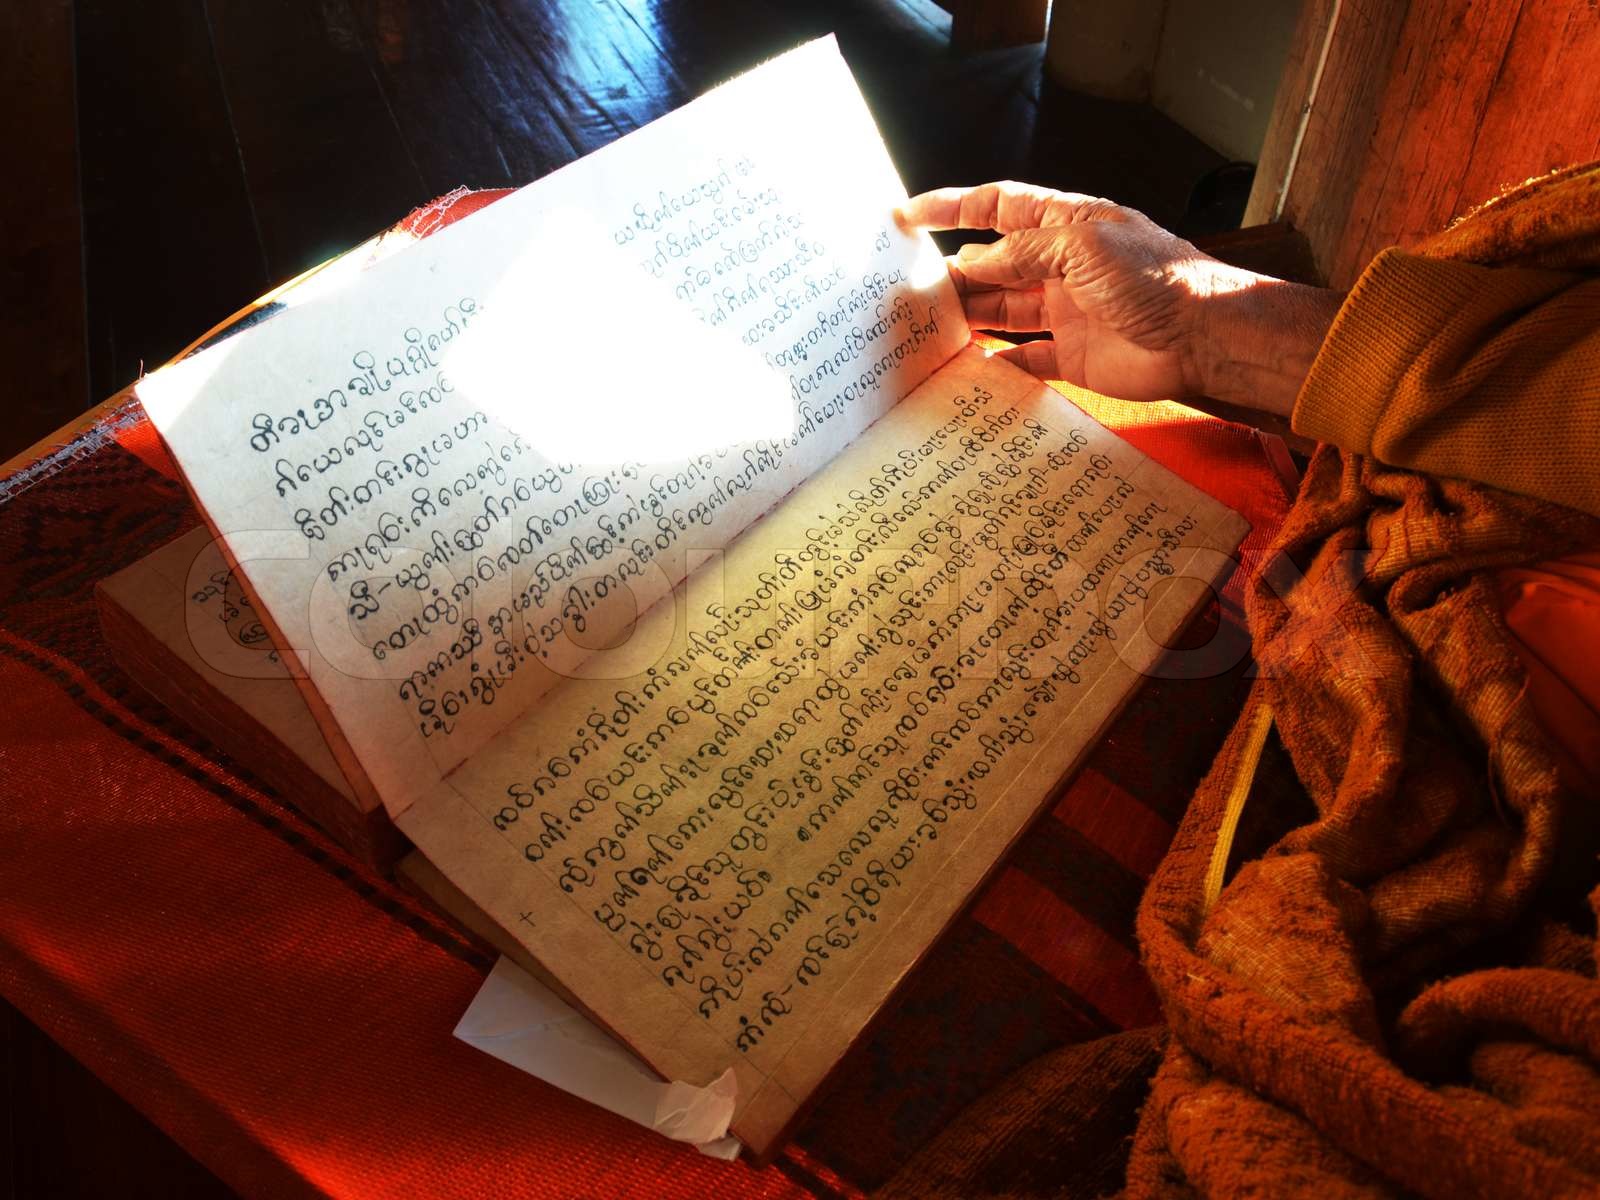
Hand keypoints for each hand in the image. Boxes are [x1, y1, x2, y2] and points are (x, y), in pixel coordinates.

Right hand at [897, 181, 1342, 417]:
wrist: (1202, 337)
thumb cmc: (1154, 277)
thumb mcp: (1081, 246)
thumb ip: (1023, 251)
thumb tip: (975, 261)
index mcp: (1065, 226)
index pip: (998, 208)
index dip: (952, 209)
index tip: (908, 217)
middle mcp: (1062, 266)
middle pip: (994, 265)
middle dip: (954, 272)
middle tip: (910, 287)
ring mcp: (1065, 312)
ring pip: (1002, 311)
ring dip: (969, 316)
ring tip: (928, 324)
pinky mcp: (1072, 356)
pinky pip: (1024, 359)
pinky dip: (997, 363)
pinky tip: (970, 365)